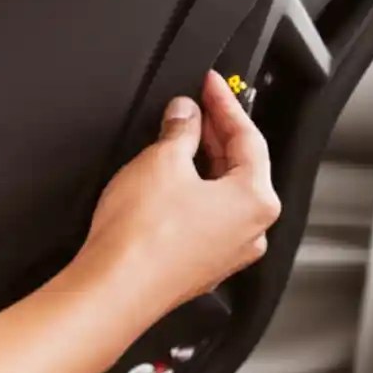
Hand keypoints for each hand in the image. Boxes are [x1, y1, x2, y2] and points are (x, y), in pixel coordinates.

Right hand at [75, 71, 281, 320]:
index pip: (248, 137)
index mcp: (256, 200)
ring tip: (174, 143)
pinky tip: (165, 186)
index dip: (225, 104)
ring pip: (221, 196)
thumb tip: (185, 114)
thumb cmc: (142, 237)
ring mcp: (226, 253)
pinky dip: (189, 197)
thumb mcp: (161, 161)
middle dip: (213, 134)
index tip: (211, 84)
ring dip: (201, 166)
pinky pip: (203, 220)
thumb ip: (180, 130)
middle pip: (239, 167)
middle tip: (193, 107)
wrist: (116, 288)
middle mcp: (251, 230)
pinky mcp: (200, 267)